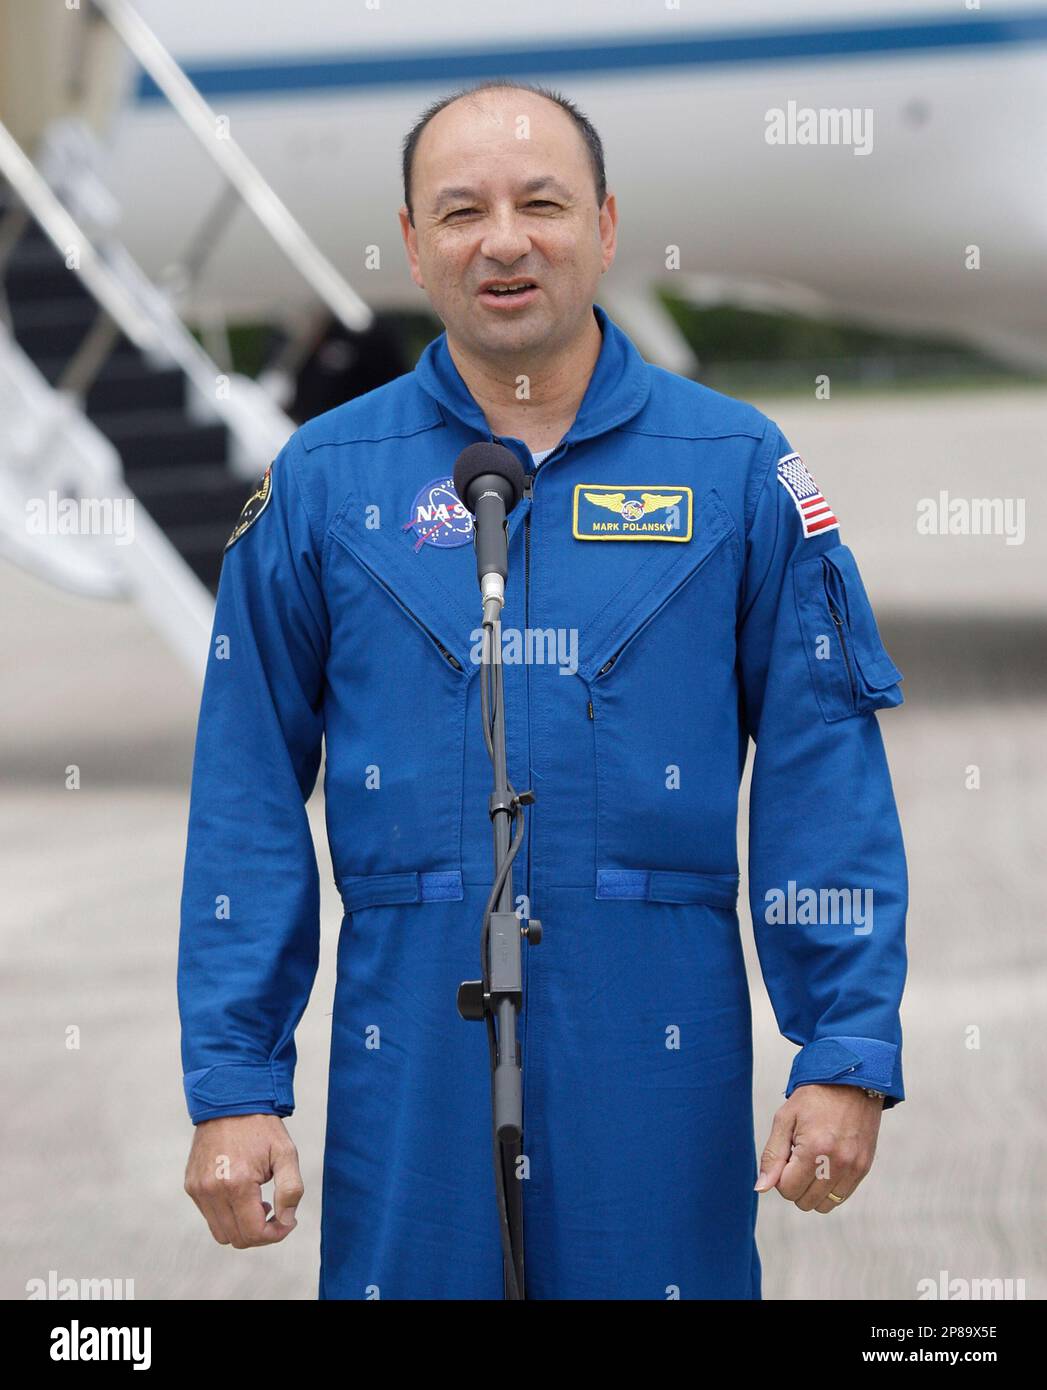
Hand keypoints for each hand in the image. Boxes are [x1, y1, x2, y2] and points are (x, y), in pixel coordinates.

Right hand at [184, 1113, 303, 1246]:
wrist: (230, 1102)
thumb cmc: (261, 1127)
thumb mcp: (286, 1153)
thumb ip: (291, 1190)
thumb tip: (287, 1221)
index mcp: (237, 1183)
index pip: (253, 1233)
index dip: (275, 1235)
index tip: (287, 1221)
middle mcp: (212, 1190)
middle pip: (236, 1238)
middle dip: (259, 1233)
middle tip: (273, 1211)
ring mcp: (198, 1189)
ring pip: (220, 1232)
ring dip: (241, 1226)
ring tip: (257, 1201)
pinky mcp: (191, 1185)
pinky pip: (209, 1215)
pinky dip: (227, 1214)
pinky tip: (241, 1193)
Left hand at [755, 1084, 883, 1212]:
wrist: (852, 1080)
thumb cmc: (814, 1096)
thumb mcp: (785, 1118)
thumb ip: (772, 1155)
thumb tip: (761, 1188)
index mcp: (815, 1149)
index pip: (788, 1190)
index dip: (780, 1176)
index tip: (786, 1155)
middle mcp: (838, 1163)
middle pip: (805, 1202)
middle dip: (795, 1184)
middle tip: (798, 1157)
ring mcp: (854, 1168)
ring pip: (824, 1205)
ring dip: (812, 1190)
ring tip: (813, 1161)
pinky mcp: (864, 1168)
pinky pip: (841, 1196)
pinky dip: (829, 1188)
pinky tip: (826, 1164)